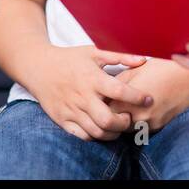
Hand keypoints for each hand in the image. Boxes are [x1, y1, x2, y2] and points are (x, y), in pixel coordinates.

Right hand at [29, 46, 154, 140]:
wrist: (39, 67)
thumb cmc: (70, 58)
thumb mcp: (94, 52)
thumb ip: (120, 56)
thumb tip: (144, 60)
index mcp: (92, 78)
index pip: (119, 91)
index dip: (137, 97)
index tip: (148, 99)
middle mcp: (82, 96)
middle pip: (108, 120)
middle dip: (125, 123)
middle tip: (130, 117)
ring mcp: (71, 110)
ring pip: (96, 132)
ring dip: (113, 133)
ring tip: (118, 124)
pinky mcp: (62, 120)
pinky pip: (82, 136)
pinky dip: (95, 136)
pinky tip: (102, 128)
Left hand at [105, 58, 188, 135]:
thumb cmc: (166, 67)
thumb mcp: (138, 68)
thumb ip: (120, 80)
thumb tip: (107, 87)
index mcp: (128, 100)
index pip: (105, 110)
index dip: (103, 103)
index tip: (104, 97)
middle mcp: (137, 116)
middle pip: (115, 123)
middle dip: (113, 114)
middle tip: (114, 102)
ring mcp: (149, 124)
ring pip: (128, 128)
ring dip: (126, 119)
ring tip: (130, 105)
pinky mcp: (159, 127)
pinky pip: (142, 129)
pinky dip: (140, 121)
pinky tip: (144, 108)